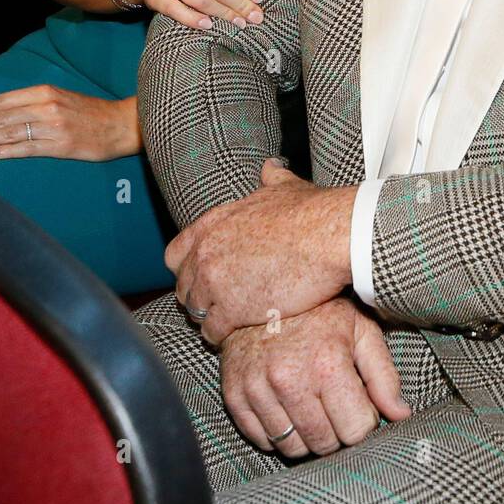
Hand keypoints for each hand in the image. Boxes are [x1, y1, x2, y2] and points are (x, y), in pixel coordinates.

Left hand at [0, 88, 139, 160]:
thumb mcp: (62, 98)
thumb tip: (2, 112)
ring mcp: (54, 127)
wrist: (123, 124)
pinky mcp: (61, 146)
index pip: (4, 100)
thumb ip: (35, 103)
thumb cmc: (91, 113)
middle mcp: (47, 106)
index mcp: (46, 92)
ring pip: (11, 131)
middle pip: (2, 115)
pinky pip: (28, 149)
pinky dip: (7, 151)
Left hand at [167, 161, 355, 344]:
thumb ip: (271, 179)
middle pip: (183, 287)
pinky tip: (236, 335)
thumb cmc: (312, 211)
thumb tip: (271, 166)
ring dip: (209, 319)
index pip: (174, 255)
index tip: (203, 277)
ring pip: (195, 312)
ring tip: (227, 324)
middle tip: (218, 304)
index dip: (187, 269)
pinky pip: (212, 332)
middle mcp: (205, 253)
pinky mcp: (232, 310)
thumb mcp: (285, 188)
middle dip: (198, 297)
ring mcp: (215, 283)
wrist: (329, 236)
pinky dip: (222, 337)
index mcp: (212, 224)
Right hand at [221, 298, 410, 457]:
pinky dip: (276, 433)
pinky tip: (286, 407)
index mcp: (327, 363)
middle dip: (337, 432)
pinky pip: (260, 440)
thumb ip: (384, 375)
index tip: (359, 406)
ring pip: (291, 448)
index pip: (356, 429)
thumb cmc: (319, 311)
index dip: (363, 422)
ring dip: (307, 436)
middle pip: (324, 444)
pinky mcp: (234, 393)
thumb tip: (402, 415)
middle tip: (336, 407)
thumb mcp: (360, 331)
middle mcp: (289, 379)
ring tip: (312, 406)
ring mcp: (258, 388)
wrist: (262, 289)